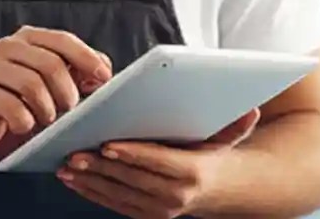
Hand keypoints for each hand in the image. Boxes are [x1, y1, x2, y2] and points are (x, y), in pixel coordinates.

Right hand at [0, 26, 111, 154]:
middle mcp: (8, 47)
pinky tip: (24, 125)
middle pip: (51, 64)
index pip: (64, 40)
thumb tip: (104, 72)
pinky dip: (25, 122)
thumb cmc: (14, 97)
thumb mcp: (46, 79)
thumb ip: (75, 69)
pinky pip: (12, 107)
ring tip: (46, 118)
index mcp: (28, 38)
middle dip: (67, 91)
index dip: (87, 58)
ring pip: (32, 85)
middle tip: (70, 108)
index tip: (104, 78)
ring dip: (47, 108)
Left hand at [58, 108, 260, 218]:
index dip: (131, 154)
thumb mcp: (227, 141)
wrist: (219, 193)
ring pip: (117, 194)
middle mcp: (174, 197)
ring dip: (90, 181)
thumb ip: (235, 126)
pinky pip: (113, 204)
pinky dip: (91, 192)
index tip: (108, 144)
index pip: (156, 162)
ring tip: (67, 165)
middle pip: (130, 179)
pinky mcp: (145, 216)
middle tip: (75, 151)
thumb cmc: (216, 157)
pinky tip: (74, 179)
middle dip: (100, 166)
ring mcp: (158, 211)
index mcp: (191, 174)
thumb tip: (252, 110)